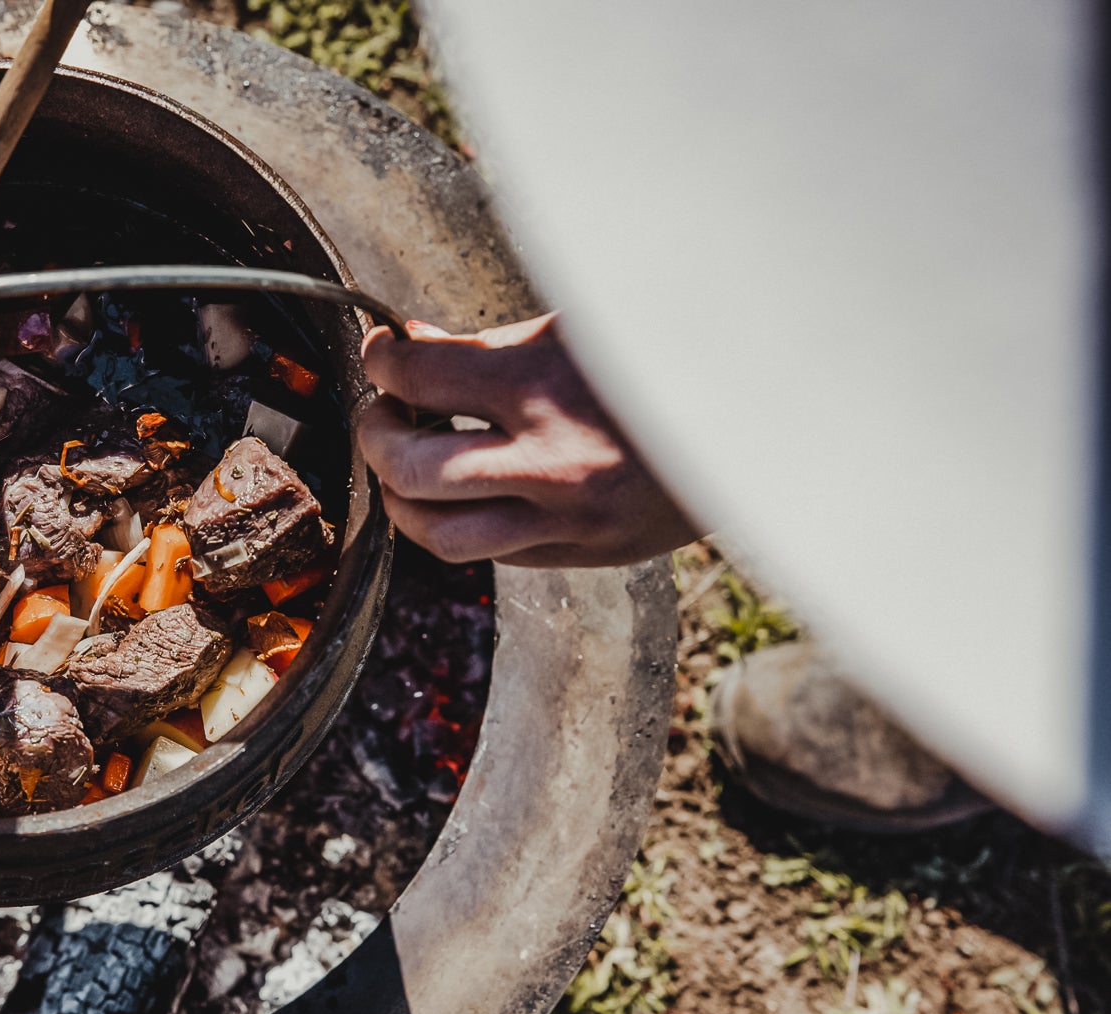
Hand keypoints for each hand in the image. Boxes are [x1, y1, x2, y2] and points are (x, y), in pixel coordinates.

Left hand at [358, 315, 700, 567]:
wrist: (770, 422)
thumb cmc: (673, 356)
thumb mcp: (581, 326)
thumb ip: (490, 346)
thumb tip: (414, 349)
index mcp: (547, 382)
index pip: (419, 377)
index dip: (382, 360)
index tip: (382, 352)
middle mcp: (550, 459)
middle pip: (409, 470)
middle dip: (375, 437)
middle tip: (381, 414)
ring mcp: (570, 517)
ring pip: (440, 536)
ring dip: (403, 501)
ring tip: (404, 469)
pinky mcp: (590, 554)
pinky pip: (496, 555)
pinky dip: (463, 525)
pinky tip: (467, 494)